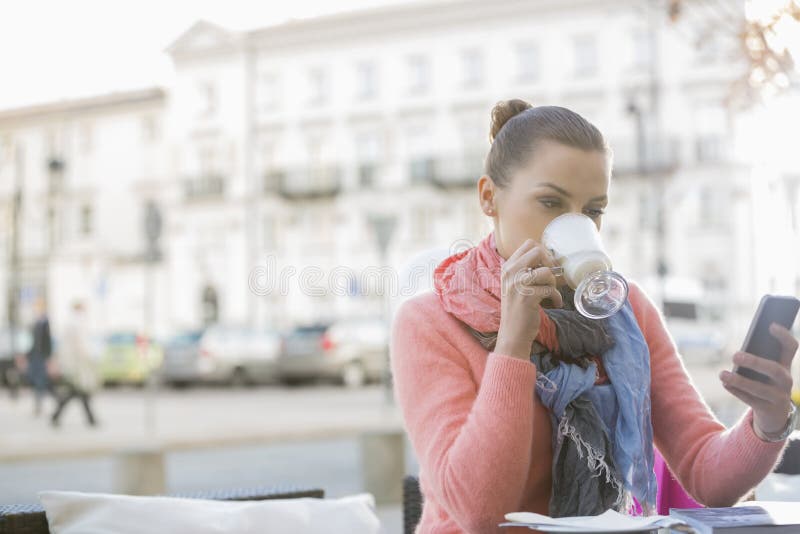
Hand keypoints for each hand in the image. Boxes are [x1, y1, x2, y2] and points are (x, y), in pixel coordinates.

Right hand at [495, 239, 563, 360]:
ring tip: (551, 293)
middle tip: (550, 278)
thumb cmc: (518, 309)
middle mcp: (510, 273)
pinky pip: (550, 289)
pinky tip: (554, 304)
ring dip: (554, 283)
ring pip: (546, 271)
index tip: (546, 265)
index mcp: (507, 267)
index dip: (543, 252)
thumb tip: (548, 257)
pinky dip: (556, 297)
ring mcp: (517, 285)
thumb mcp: (515, 285)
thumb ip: (525, 270)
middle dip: (550, 264)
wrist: (513, 333)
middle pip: (538, 252)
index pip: (528, 244)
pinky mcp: (527, 297)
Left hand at [719, 323, 798, 435]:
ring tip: (722, 374)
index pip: (791, 348)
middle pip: (775, 370)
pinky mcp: (769, 410)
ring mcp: (779, 397)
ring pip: (760, 389)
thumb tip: (739, 353)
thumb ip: (757, 359)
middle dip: (755, 362)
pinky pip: (751, 400)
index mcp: (785, 366)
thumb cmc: (764, 384)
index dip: (784, 336)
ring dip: (739, 381)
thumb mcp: (764, 372)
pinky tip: (725, 384)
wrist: (774, 415)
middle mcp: (786, 380)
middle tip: (734, 355)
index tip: (771, 325)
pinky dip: (736, 391)